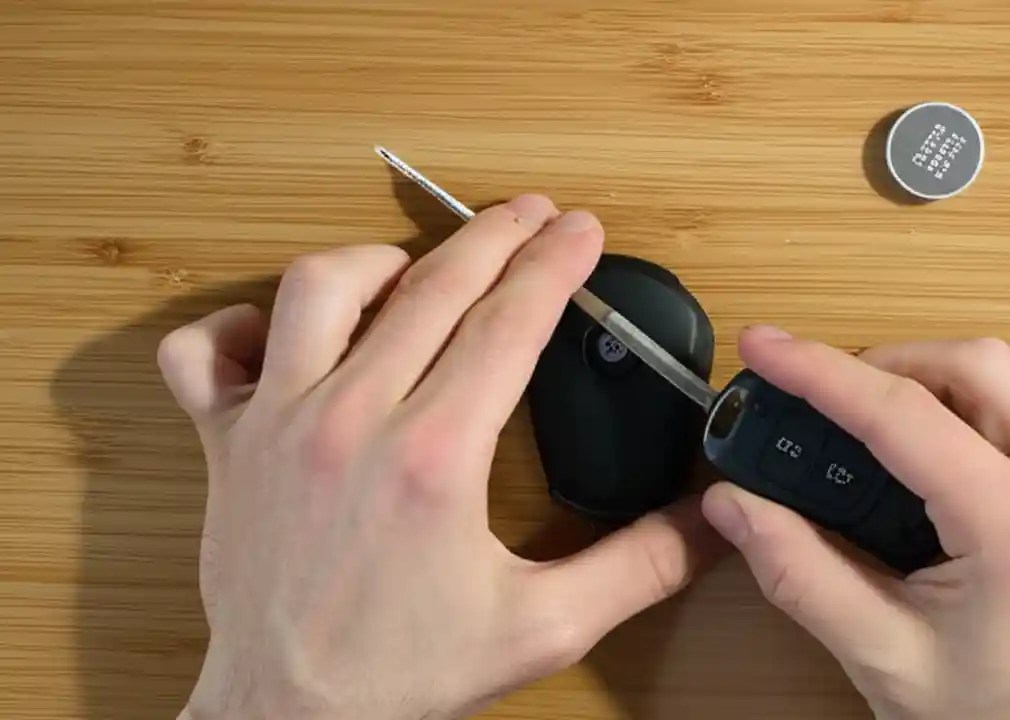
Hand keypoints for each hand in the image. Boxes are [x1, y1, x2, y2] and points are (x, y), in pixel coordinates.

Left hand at [161, 196, 720, 719]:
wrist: (290, 715)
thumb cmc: (402, 672)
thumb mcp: (543, 628)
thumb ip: (637, 567)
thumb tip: (706, 521)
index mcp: (434, 457)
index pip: (508, 324)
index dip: (554, 265)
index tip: (580, 230)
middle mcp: (351, 419)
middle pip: (432, 285)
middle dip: (494, 235)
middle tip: (532, 212)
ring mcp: (278, 423)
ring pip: (317, 287)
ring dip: (378, 262)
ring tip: (419, 270)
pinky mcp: (225, 444)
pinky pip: (205, 351)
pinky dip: (239, 325)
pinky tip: (285, 337)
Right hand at [703, 328, 1009, 719]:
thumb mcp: (883, 656)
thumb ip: (798, 570)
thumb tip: (732, 503)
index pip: (904, 415)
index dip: (820, 372)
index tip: (763, 345)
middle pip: (976, 368)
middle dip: (889, 364)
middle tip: (823, 398)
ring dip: (936, 392)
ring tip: (871, 436)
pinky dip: (976, 426)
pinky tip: (933, 471)